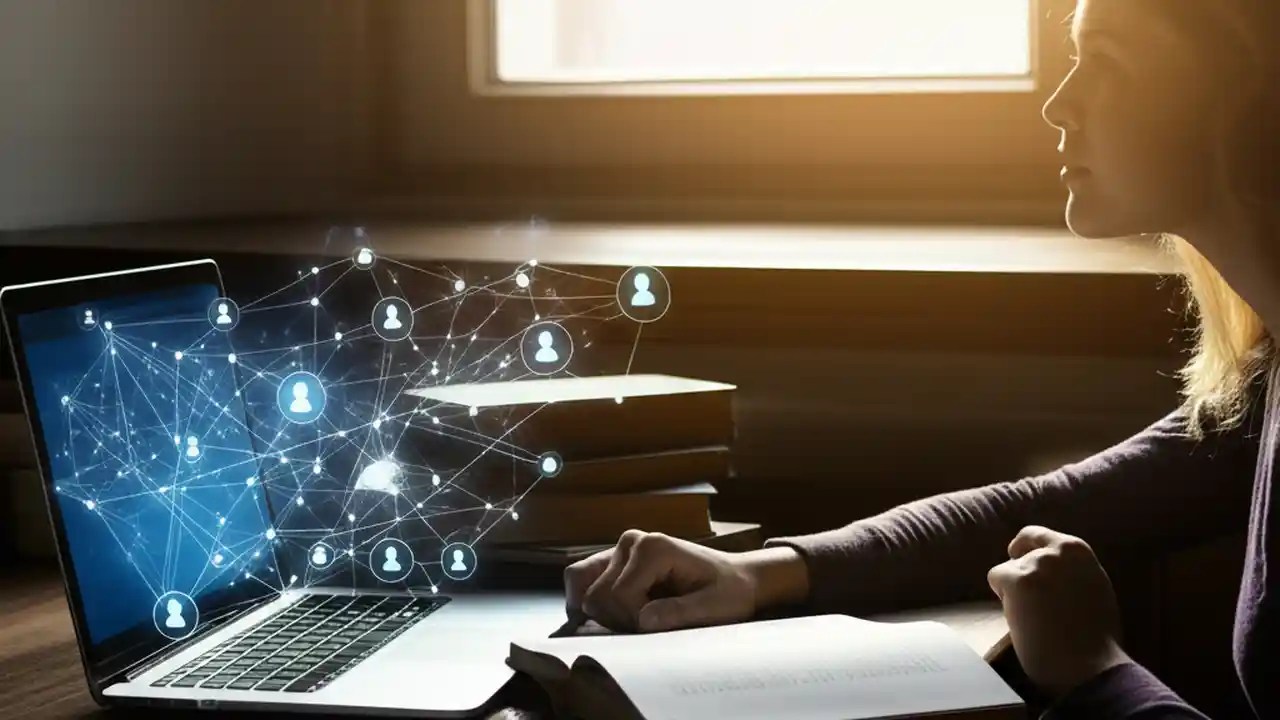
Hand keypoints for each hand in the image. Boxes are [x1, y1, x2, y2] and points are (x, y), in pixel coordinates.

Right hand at [563, 529, 760, 632]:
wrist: (736, 578)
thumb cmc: (728, 592)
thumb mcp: (714, 608)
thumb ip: (680, 613)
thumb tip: (643, 621)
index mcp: (654, 548)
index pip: (619, 596)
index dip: (634, 621)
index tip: (661, 625)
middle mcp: (632, 541)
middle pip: (596, 595)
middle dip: (618, 619)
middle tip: (650, 624)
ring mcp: (621, 548)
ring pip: (582, 586)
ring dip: (603, 612)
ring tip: (634, 618)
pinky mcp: (615, 558)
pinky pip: (581, 578)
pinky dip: (588, 602)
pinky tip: (612, 615)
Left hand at [987, 525, 1131, 699]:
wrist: (1091, 666)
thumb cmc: (1096, 640)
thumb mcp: (1094, 589)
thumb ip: (1073, 573)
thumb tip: (1053, 573)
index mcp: (1079, 551)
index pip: (1041, 536)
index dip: (1027, 547)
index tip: (1019, 556)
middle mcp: (1058, 551)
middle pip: (1021, 551)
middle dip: (1018, 569)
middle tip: (1019, 592)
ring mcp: (1037, 563)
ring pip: (1007, 570)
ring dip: (1013, 591)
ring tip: (1033, 619)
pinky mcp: (1017, 579)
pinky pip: (996, 579)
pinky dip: (1003, 598)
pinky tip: (1022, 618)